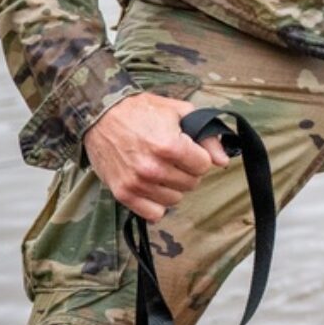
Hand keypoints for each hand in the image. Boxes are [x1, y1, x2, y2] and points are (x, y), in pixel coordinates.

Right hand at [82, 92, 228, 221]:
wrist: (100, 115)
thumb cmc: (140, 110)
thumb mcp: (179, 112)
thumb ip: (206, 136)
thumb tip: (223, 160)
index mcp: (169, 146)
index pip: (204, 166)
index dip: (199, 156)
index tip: (189, 149)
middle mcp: (153, 168)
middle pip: (191, 184)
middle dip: (187, 171)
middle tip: (173, 158)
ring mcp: (137, 183)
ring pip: (175, 200)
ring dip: (172, 187)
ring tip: (161, 169)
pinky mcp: (123, 193)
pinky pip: (153, 213)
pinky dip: (156, 203)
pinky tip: (152, 187)